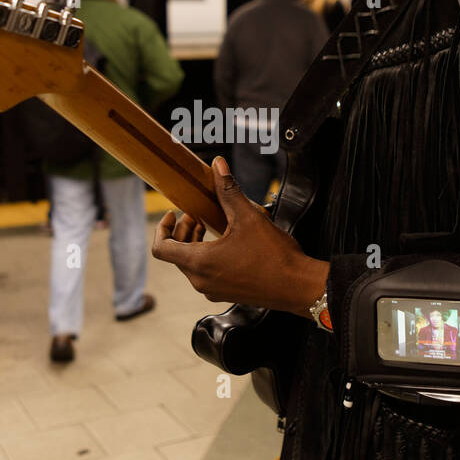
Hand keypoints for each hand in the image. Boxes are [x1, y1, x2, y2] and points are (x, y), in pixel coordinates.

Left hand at [152, 156, 329, 315]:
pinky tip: (227, 242)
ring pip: (191, 264)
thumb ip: (228, 190)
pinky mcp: (226, 294)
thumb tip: (218, 166)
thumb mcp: (248, 217)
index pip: (161, 248)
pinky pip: (206, 274)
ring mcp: (213, 290)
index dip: (162, 228)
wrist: (297, 286)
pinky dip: (207, 256)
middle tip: (197, 215)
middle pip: (176, 253)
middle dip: (184, 230)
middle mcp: (201, 280)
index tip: (174, 215)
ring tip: (211, 226)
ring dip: (195, 243)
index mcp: (200, 262)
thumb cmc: (274, 257)